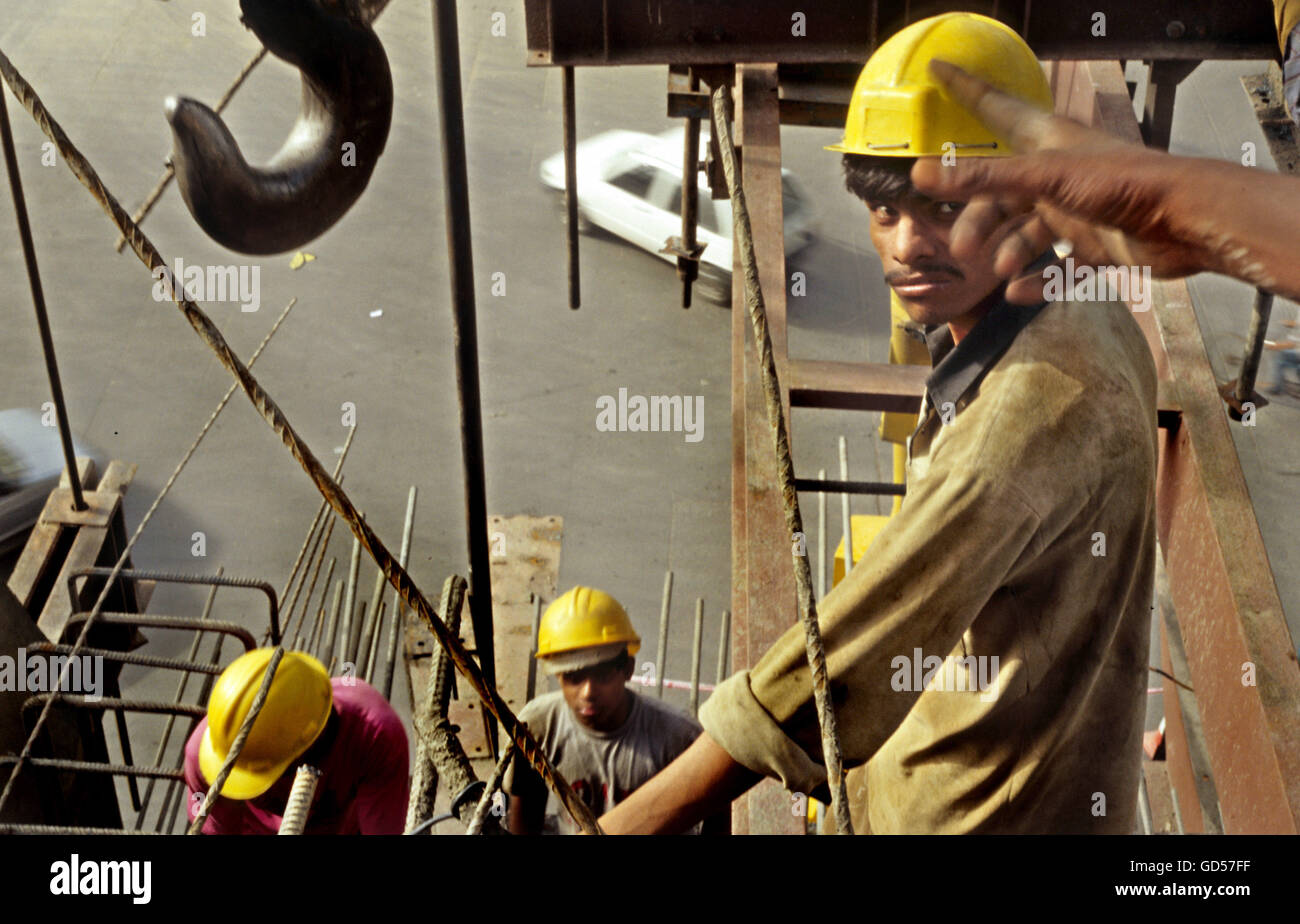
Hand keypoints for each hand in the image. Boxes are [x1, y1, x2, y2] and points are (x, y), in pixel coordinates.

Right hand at [911, 60, 1299, 301]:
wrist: (1185, 222)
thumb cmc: (1120, 184)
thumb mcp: (1045, 176)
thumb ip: (983, 178)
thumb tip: (920, 174)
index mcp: (1047, 142)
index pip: (996, 107)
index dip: (966, 88)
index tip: (937, 69)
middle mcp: (1058, 173)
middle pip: (1001, 192)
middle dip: (978, 219)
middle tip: (962, 249)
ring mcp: (1076, 211)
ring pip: (1026, 233)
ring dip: (1008, 252)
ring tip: (1001, 270)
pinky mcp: (1095, 246)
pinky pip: (1056, 267)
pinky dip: (1037, 280)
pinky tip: (1018, 293)